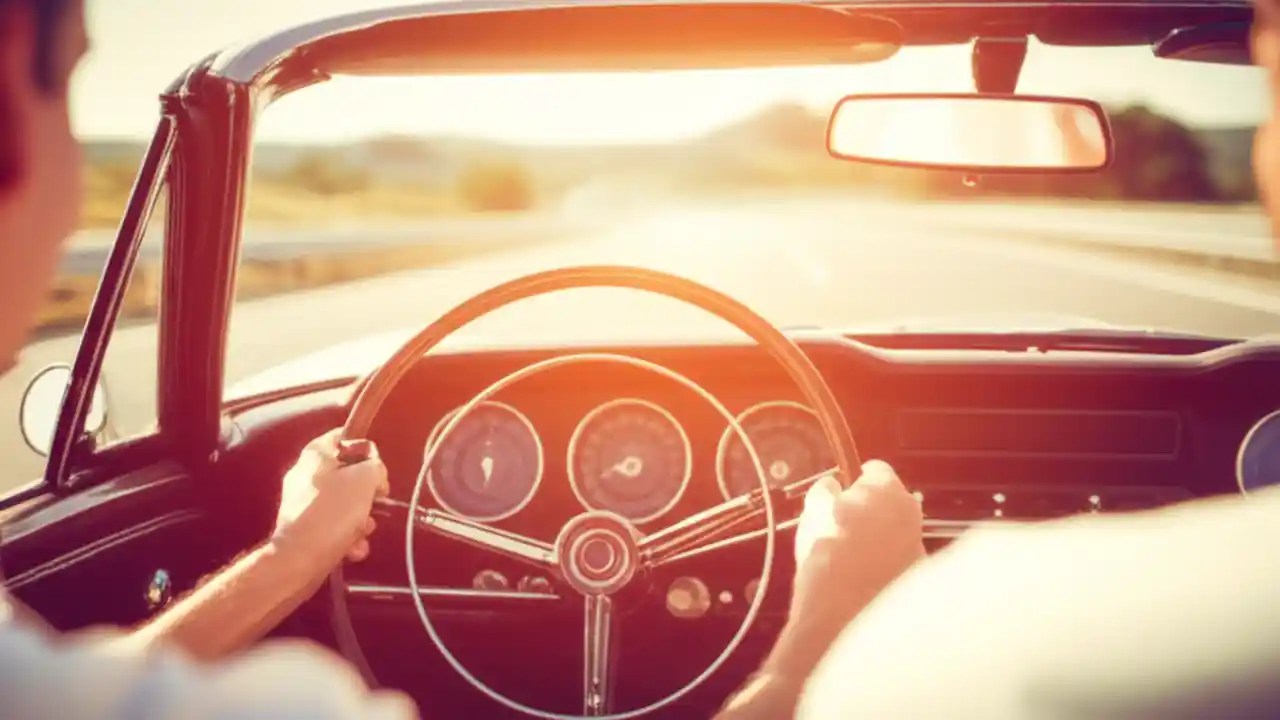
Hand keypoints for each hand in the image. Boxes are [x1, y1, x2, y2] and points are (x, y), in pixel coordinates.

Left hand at [272, 430, 388, 581]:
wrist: (300, 559)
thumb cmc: (332, 513)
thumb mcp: (365, 480)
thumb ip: (375, 467)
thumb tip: (374, 473)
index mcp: (315, 455)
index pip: (344, 436)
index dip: (366, 449)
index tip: (378, 467)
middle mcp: (305, 475)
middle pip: (348, 474)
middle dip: (367, 493)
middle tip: (374, 503)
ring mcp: (303, 504)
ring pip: (344, 504)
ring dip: (360, 520)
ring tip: (362, 532)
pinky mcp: (304, 529)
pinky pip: (334, 526)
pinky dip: (347, 537)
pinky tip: (352, 548)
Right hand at [768, 461, 923, 678]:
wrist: (844, 609)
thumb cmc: (827, 549)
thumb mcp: (815, 511)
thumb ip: (824, 492)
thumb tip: (831, 486)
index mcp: (887, 490)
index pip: (876, 470)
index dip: (857, 477)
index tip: (845, 488)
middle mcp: (912, 514)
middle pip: (891, 502)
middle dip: (872, 509)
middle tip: (844, 522)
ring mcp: (918, 546)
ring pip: (897, 533)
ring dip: (879, 537)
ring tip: (850, 552)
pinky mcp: (917, 579)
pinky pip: (898, 562)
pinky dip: (885, 564)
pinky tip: (862, 576)